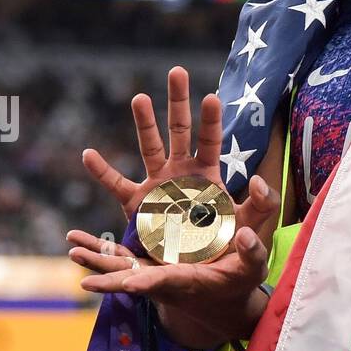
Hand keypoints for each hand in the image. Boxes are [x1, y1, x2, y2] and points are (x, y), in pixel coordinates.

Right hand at [69, 66, 280, 346]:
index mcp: (209, 177)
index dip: (211, 120)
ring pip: (149, 147)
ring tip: (141, 98)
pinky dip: (102, 171)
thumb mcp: (252, 231)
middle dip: (178, 102)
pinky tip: (88, 154)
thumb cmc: (228, 254)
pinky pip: (117, 185)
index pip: (211, 142)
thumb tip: (261, 184)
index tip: (212, 96)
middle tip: (178, 71)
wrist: (202, 279)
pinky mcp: (138, 206)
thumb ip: (261, 208)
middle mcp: (182, 174)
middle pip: (180, 131)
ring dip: (144, 123)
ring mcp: (158, 186)